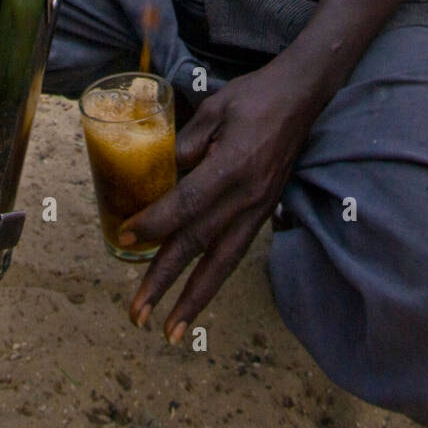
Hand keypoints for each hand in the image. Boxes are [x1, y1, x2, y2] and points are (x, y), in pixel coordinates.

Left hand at [120, 59, 319, 343]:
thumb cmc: (254, 97)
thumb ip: (183, 145)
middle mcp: (247, 196)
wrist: (301, 98)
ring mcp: (258, 208)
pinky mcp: (264, 212)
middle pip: (199, 245)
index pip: (186, 205)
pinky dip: (214, 279)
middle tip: (137, 313)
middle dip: (164, 282)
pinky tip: (196, 297)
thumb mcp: (213, 110)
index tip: (126, 236)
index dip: (154, 224)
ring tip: (169, 331)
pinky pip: (235, 252)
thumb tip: (157, 177)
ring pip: (222, 263)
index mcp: (233, 167)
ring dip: (193, 300)